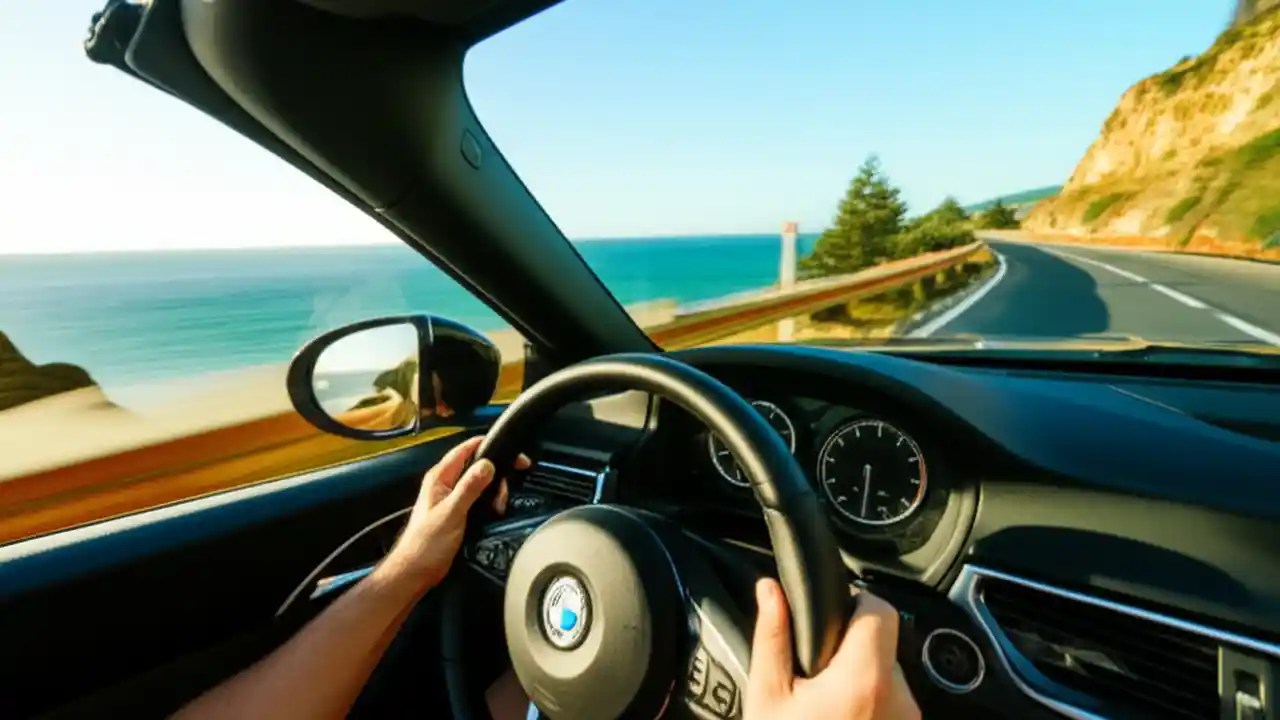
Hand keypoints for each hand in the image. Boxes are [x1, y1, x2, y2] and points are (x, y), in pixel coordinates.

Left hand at [377, 436, 529, 593]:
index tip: (511, 452)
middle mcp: (445, 483)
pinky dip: (489, 502)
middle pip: (477, 466)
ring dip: (493, 492)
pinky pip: (479, 498)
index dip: (487, 445)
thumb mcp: (451, 513)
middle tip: (502, 495)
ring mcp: (451, 497)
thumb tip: (488, 464)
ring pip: (480, 483)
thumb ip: (469, 487)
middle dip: (495, 476)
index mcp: (439, 477)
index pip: (465, 449)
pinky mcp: (458, 511)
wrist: (416, 571)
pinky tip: (493, 513)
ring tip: (497, 508)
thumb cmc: (427, 544)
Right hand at [745, 578, 919, 719]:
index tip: (831, 618)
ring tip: (826, 707)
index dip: (855, 603)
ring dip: (862, 681)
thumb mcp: (768, 696)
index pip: (880, 609)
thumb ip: (773, 636)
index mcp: (862, 679)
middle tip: (817, 674)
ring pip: (888, 677)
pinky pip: (891, 706)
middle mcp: (897, 699)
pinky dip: (870, 707)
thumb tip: (771, 590)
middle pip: (883, 644)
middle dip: (852, 649)